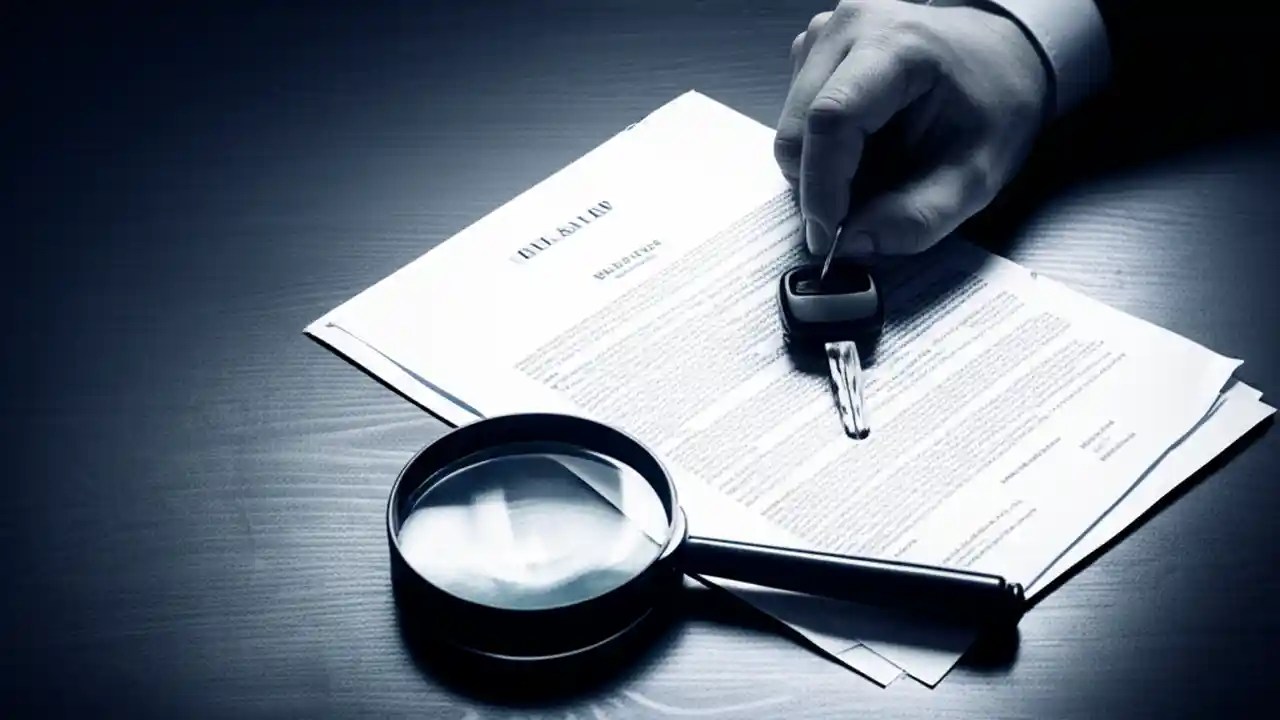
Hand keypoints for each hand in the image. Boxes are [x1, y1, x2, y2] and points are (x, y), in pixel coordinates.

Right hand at [775, 0, 1049, 258]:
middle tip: (851, 218)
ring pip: (789, 125)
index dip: (821, 186)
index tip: (828, 236)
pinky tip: (859, 145)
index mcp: (899, 44)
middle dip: (817, 186)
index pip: (832, 118)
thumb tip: (852, 243)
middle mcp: (851, 27)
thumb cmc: (995, 104)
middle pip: (798, 127)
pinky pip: (792, 114)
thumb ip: (919, 217)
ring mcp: (827, 32)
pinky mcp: (814, 46)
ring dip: (817, 169)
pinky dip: (816, 148)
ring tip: (870, 171)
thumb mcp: (977, 174)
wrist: (1001, 55)